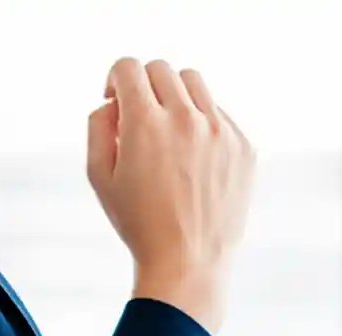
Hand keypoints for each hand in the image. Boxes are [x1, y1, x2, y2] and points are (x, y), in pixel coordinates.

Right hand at [87, 58, 255, 333]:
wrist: (187, 262)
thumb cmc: (138, 223)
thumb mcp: (99, 177)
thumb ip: (97, 128)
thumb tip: (113, 103)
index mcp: (145, 123)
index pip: (129, 67)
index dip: (115, 79)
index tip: (115, 101)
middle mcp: (185, 118)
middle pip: (161, 69)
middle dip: (143, 85)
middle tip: (138, 118)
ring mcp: (220, 131)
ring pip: (194, 83)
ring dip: (174, 96)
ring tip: (167, 132)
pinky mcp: (243, 147)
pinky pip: (219, 114)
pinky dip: (200, 124)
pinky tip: (191, 159)